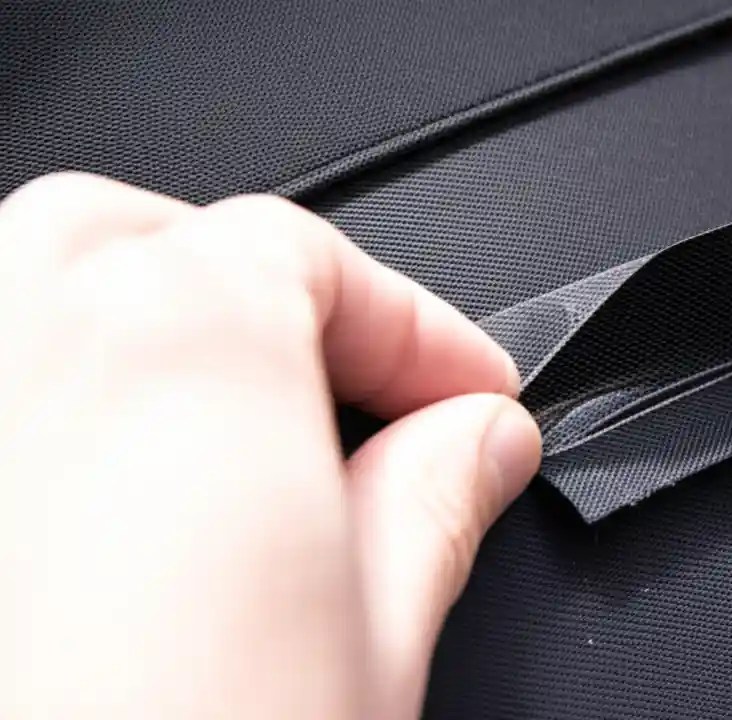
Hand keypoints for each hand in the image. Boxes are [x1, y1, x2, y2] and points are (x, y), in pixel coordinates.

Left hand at [0, 173, 540, 718]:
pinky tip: (105, 533)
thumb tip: (478, 444)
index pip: (313, 257)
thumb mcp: (372, 662)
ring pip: (31, 297)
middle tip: (360, 408)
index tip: (473, 401)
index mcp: (178, 356)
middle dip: (274, 299)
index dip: (420, 330)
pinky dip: (52, 423)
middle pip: (157, 242)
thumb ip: (434, 508)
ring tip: (237, 459)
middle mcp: (17, 355)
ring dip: (148, 338)